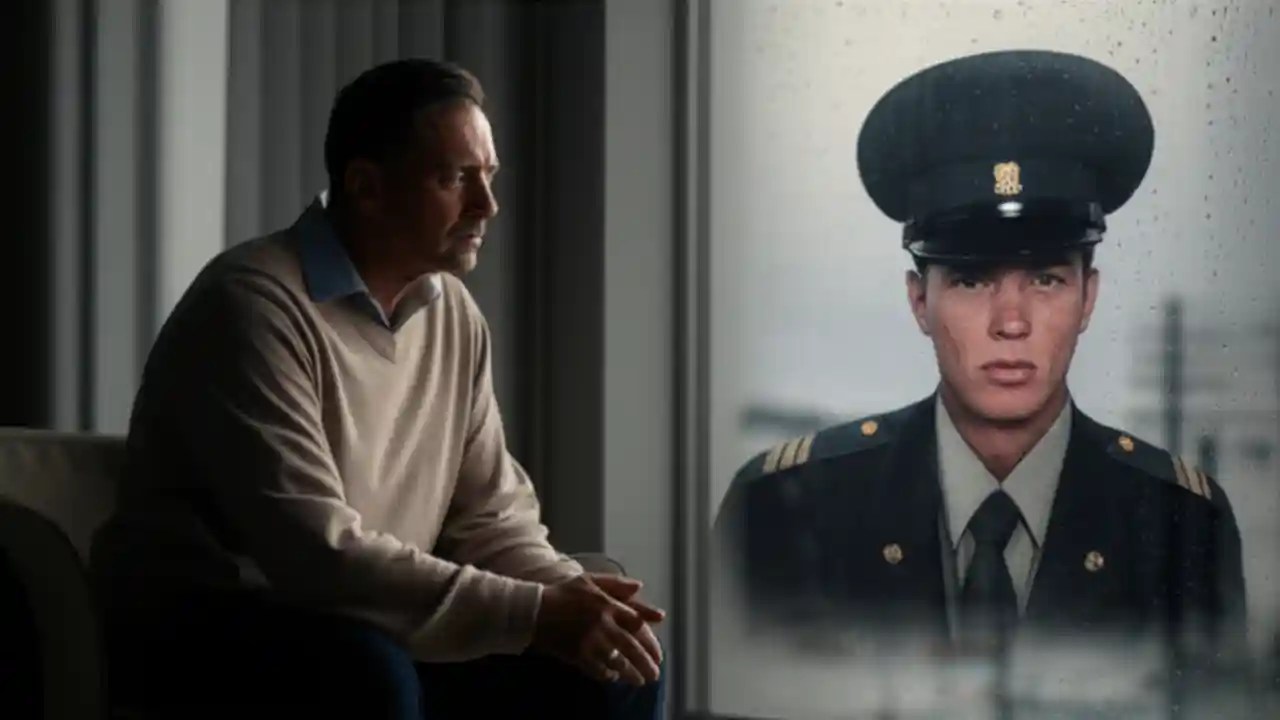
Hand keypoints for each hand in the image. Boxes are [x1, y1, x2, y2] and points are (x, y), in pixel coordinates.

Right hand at [531, 574, 662, 685]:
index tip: (659, 654)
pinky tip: (613, 677)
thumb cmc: (563, 594)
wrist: (533, 610)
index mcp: (608, 605)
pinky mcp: (577, 655)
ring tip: (640, 681)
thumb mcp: (589, 581)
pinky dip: (608, 676)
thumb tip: (640, 586)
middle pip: (631, 648)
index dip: (651, 642)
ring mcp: (590, 641)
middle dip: (646, 664)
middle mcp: (602, 624)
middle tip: (655, 676)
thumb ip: (615, 584)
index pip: (637, 625)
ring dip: (631, 674)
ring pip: (618, 662)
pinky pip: (598, 670)